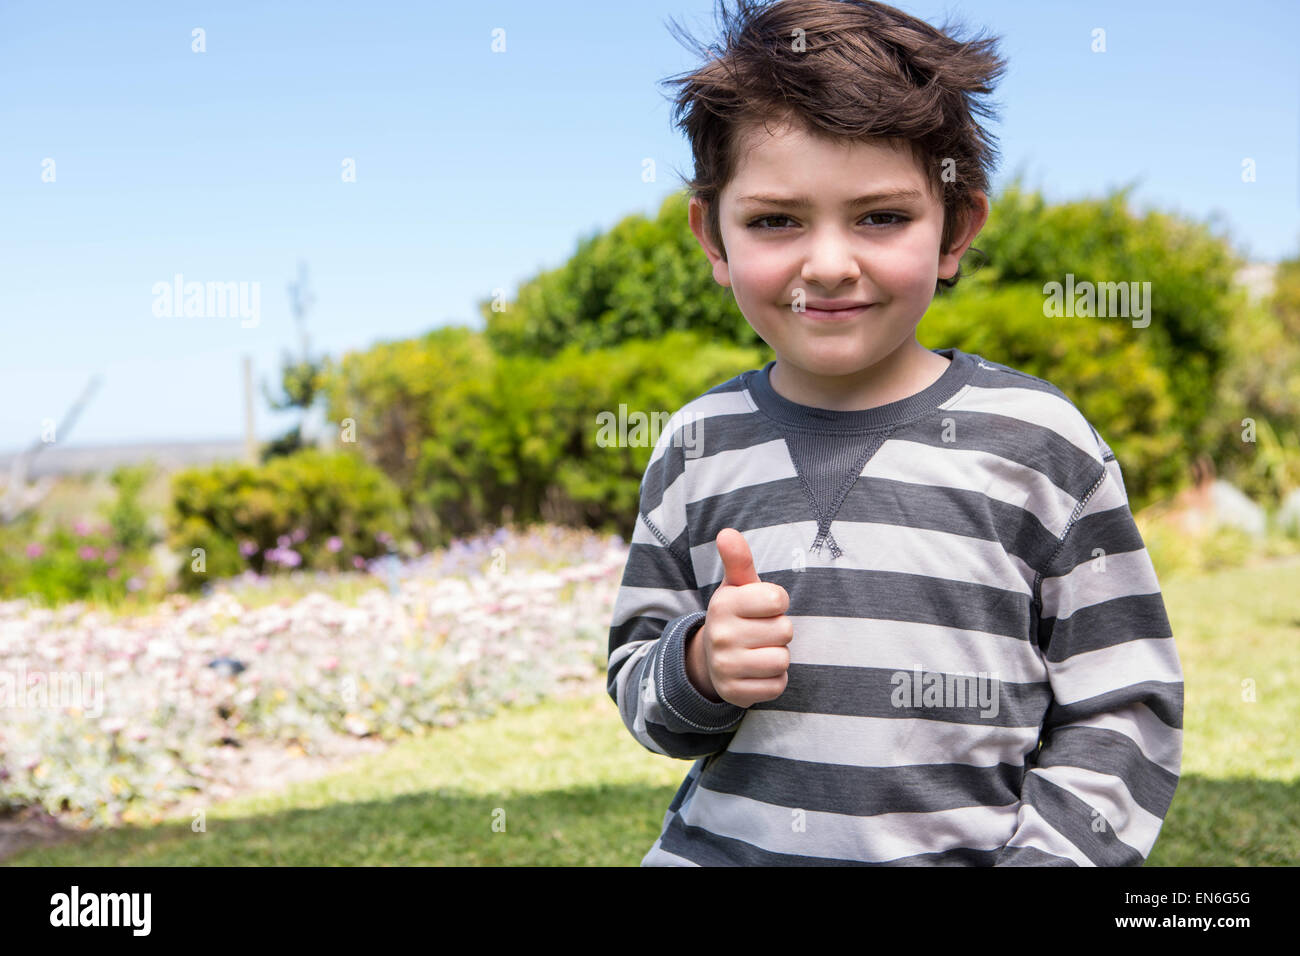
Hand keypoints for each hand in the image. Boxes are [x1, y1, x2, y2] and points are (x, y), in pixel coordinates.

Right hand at [687, 527, 792, 707]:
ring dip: (778, 656)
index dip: (778, 603)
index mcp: (724, 604)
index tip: (764, 606)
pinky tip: (758, 671)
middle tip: (761, 631)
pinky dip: (774, 679)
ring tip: (760, 650)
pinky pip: (777, 685)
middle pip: (785, 631)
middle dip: (779, 631)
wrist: (711, 659)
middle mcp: (721, 635)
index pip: (778, 599)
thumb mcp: (737, 586)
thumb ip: (738, 559)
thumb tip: (727, 532)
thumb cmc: (737, 615)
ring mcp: (725, 666)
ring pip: (782, 660)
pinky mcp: (734, 692)